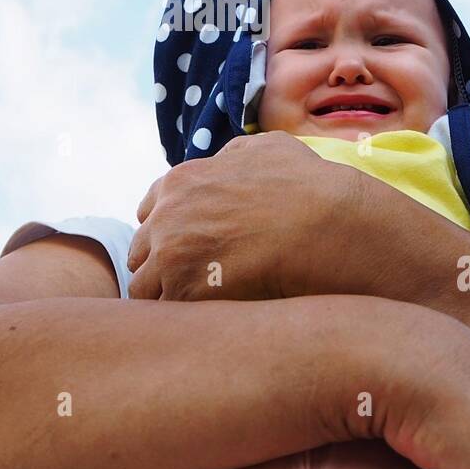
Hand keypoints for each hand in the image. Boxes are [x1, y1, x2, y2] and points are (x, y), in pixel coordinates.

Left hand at [127, 131, 355, 300]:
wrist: (328, 224)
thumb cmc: (306, 186)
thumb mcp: (265, 148)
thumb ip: (231, 157)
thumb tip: (222, 163)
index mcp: (179, 183)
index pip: (147, 215)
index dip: (168, 233)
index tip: (189, 249)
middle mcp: (166, 217)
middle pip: (141, 254)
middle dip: (162, 268)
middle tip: (196, 283)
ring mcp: (171, 255)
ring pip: (145, 289)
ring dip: (168, 298)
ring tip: (202, 309)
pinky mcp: (186, 292)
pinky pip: (168, 315)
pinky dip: (184, 320)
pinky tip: (211, 321)